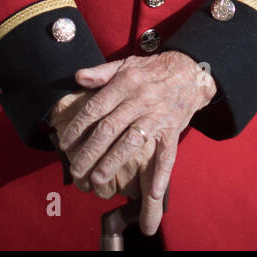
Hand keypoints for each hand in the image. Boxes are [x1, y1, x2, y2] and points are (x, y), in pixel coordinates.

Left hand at [57, 51, 216, 234]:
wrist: (190, 71)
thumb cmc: (152, 69)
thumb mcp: (126, 64)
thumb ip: (101, 72)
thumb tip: (77, 77)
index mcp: (126, 83)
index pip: (96, 108)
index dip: (78, 127)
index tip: (65, 143)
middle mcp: (140, 100)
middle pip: (109, 128)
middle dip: (89, 151)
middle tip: (75, 170)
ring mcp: (157, 116)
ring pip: (132, 142)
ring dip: (113, 162)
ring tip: (97, 179)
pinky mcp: (172, 129)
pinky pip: (167, 154)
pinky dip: (161, 173)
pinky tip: (153, 192)